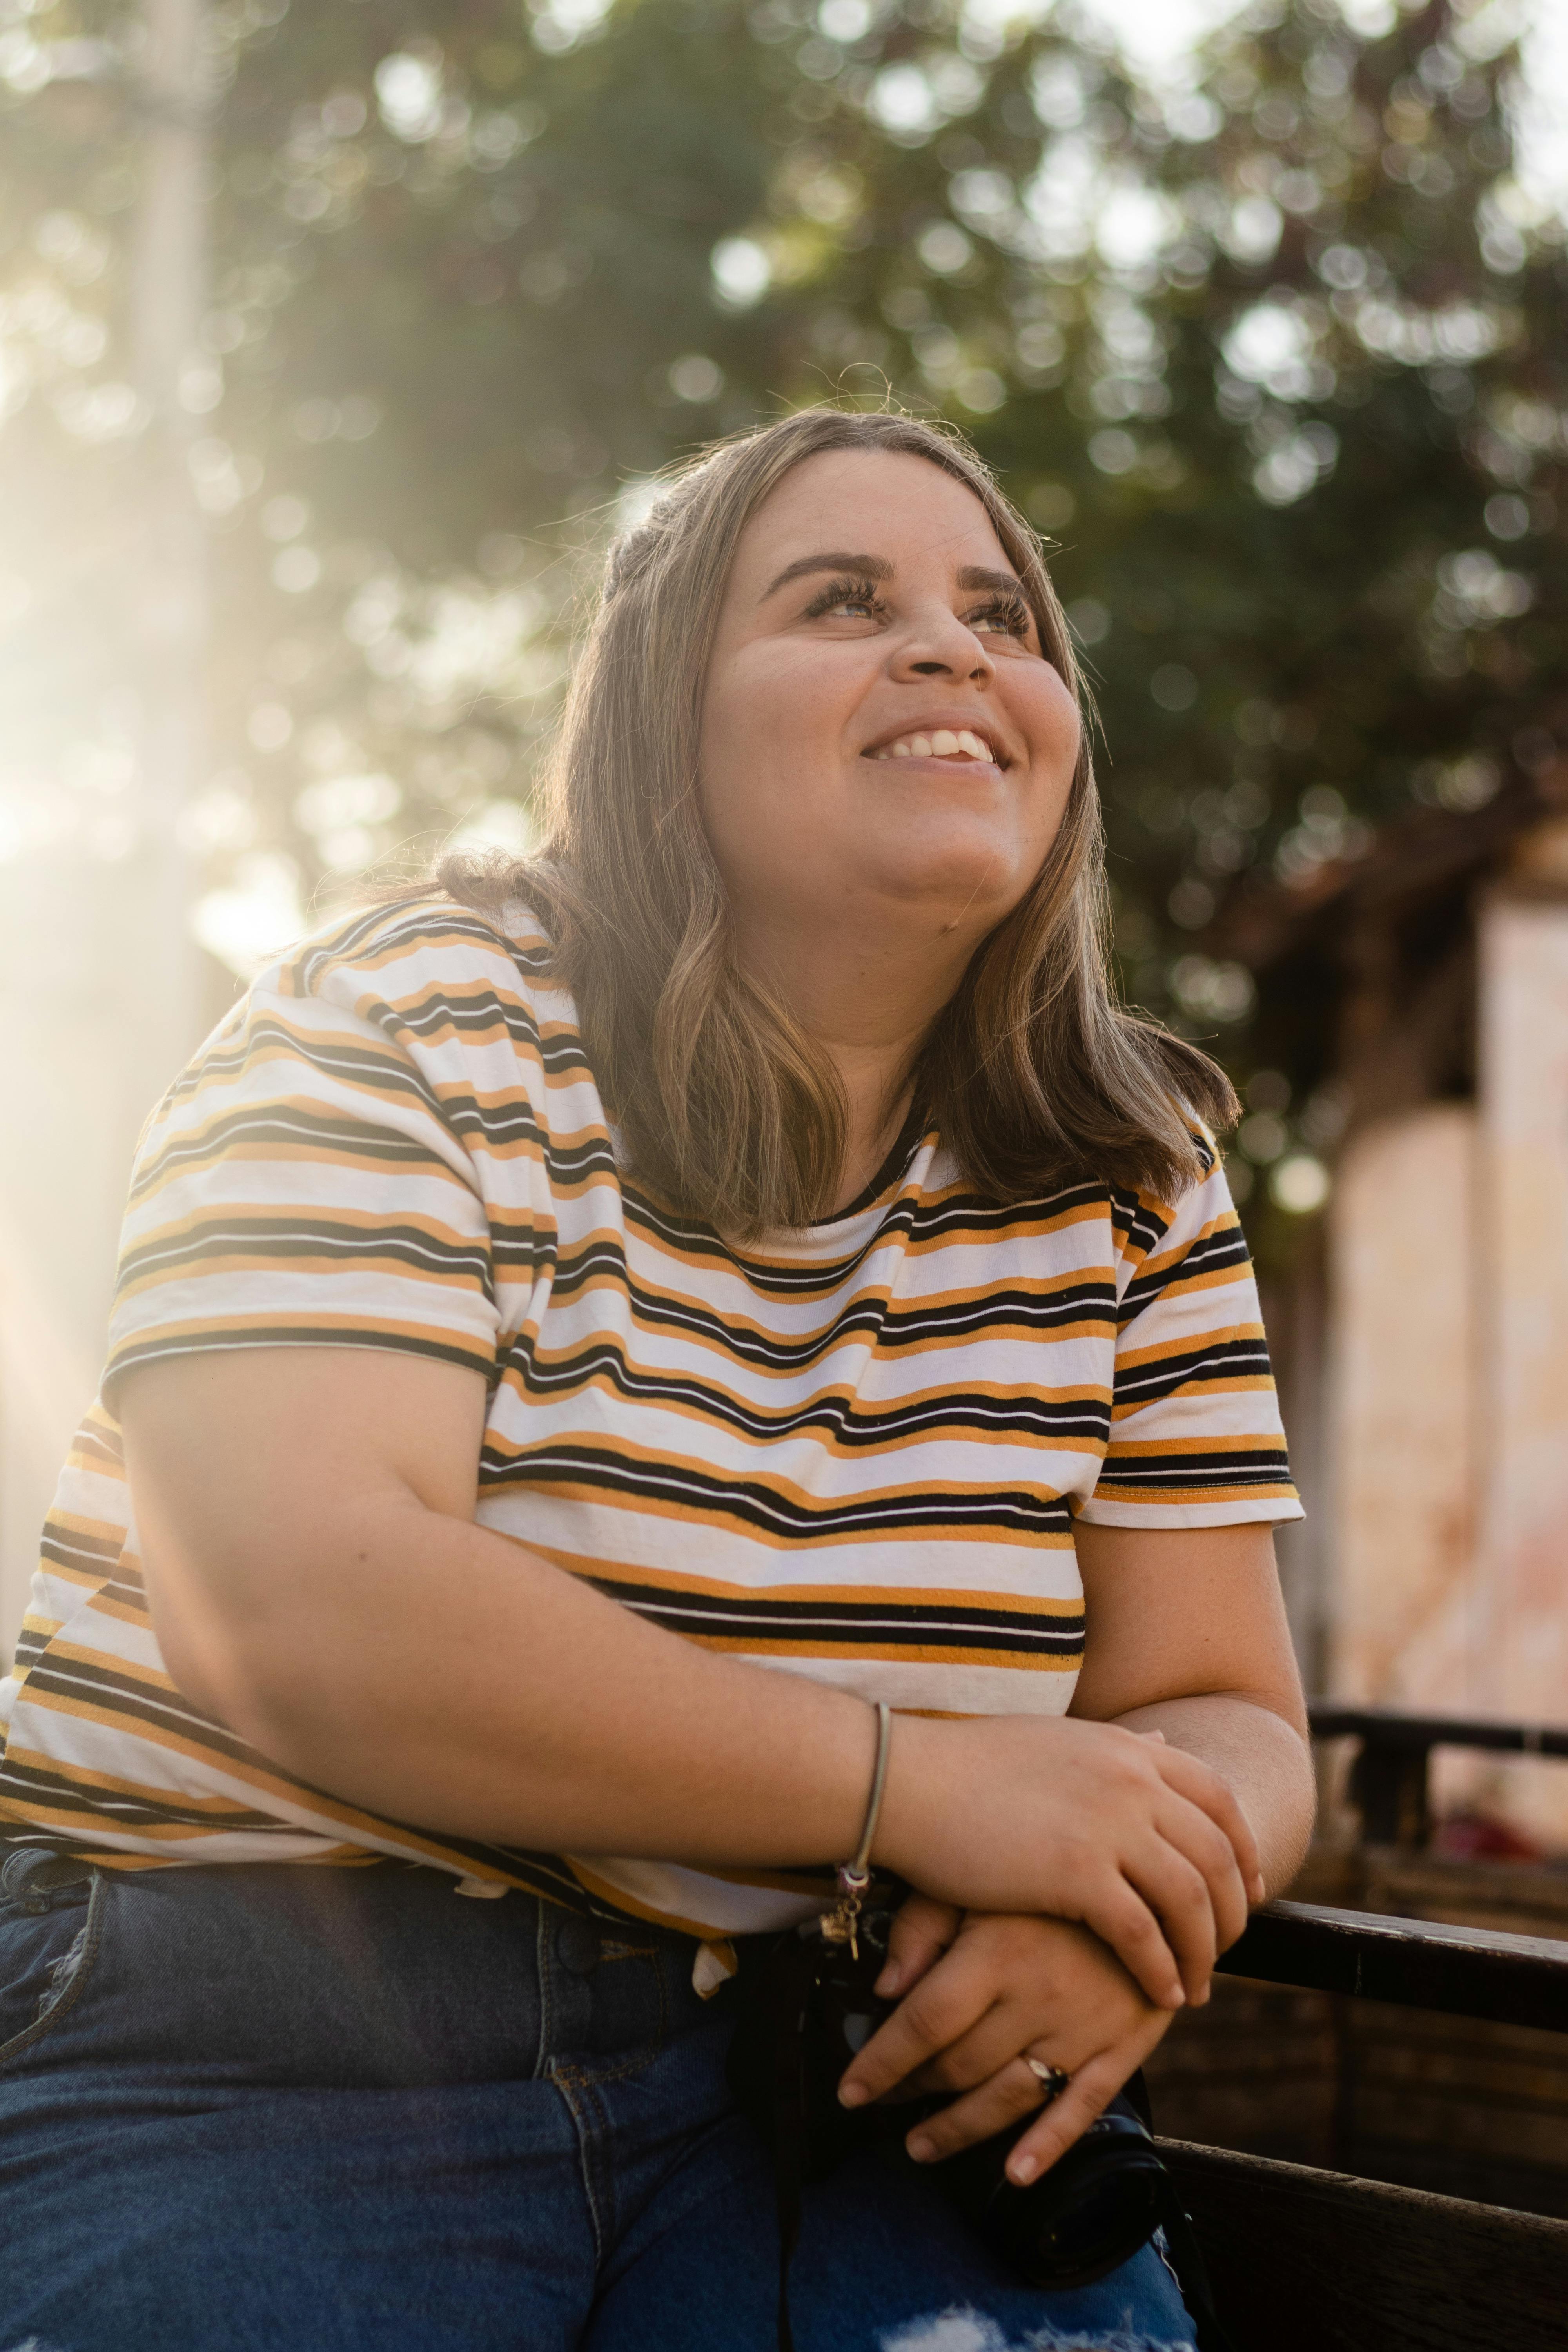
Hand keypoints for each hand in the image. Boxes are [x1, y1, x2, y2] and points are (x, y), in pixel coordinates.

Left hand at [841, 1905, 1175, 2182]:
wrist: (1149, 1875)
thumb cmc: (1047, 1875)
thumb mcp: (979, 1879)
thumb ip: (924, 1925)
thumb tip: (884, 1989)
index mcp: (997, 1951)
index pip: (925, 2022)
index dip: (881, 2062)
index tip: (849, 2091)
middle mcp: (1038, 1995)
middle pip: (961, 2064)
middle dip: (912, 2091)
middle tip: (883, 2102)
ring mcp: (1083, 2026)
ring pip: (1010, 2097)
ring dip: (960, 2129)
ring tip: (922, 2144)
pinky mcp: (1124, 2046)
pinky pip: (1084, 2107)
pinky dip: (1048, 2147)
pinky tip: (1016, 2174)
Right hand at [877, 1713, 1261, 2008]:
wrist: (909, 1778)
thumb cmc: (969, 1764)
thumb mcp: (1059, 1741)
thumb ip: (1115, 1749)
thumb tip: (1160, 1740)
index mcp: (1129, 1748)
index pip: (1218, 1798)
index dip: (1243, 1848)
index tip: (1250, 1889)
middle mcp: (1132, 1780)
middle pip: (1216, 1854)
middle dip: (1232, 1910)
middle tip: (1226, 1950)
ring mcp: (1109, 1825)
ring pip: (1190, 1899)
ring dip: (1202, 1950)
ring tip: (1195, 1985)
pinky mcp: (1077, 1874)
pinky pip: (1143, 1934)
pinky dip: (1161, 1968)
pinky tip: (1160, 1994)